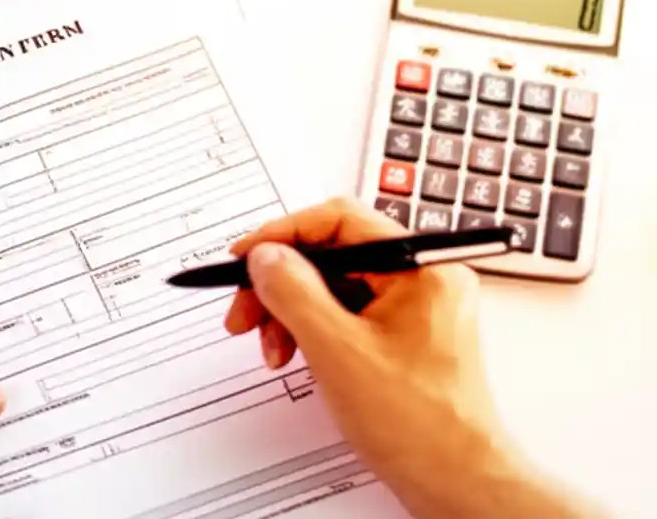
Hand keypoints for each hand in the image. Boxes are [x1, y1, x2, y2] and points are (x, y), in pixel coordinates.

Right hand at [225, 197, 604, 517]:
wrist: (456, 482)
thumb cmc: (419, 425)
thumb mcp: (338, 350)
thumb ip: (294, 292)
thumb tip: (265, 256)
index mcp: (421, 268)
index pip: (339, 220)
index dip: (283, 234)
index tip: (246, 257)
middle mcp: (423, 278)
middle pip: (331, 254)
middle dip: (281, 283)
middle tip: (246, 310)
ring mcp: (415, 307)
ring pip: (333, 286)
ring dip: (290, 311)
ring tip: (272, 347)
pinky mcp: (403, 334)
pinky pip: (345, 313)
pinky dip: (311, 330)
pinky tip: (295, 353)